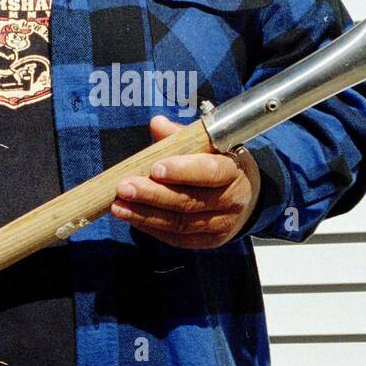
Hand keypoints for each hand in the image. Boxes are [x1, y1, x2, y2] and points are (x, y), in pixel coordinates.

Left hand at [110, 114, 260, 249]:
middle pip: (189, 201)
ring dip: (145, 214)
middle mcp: (232, 200)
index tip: (154, 168)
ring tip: (118, 205)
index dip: (182, 171)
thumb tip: (157, 124)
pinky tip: (131, 217)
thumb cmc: (221, 163)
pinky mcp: (209, 242)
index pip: (210, 172)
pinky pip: (177, 238)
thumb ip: (182, 136)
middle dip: (152, 194)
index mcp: (233, 170)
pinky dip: (151, 227)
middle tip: (124, 186)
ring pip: (180, 223)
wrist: (248, 196)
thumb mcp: (209, 145)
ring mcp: (221, 225)